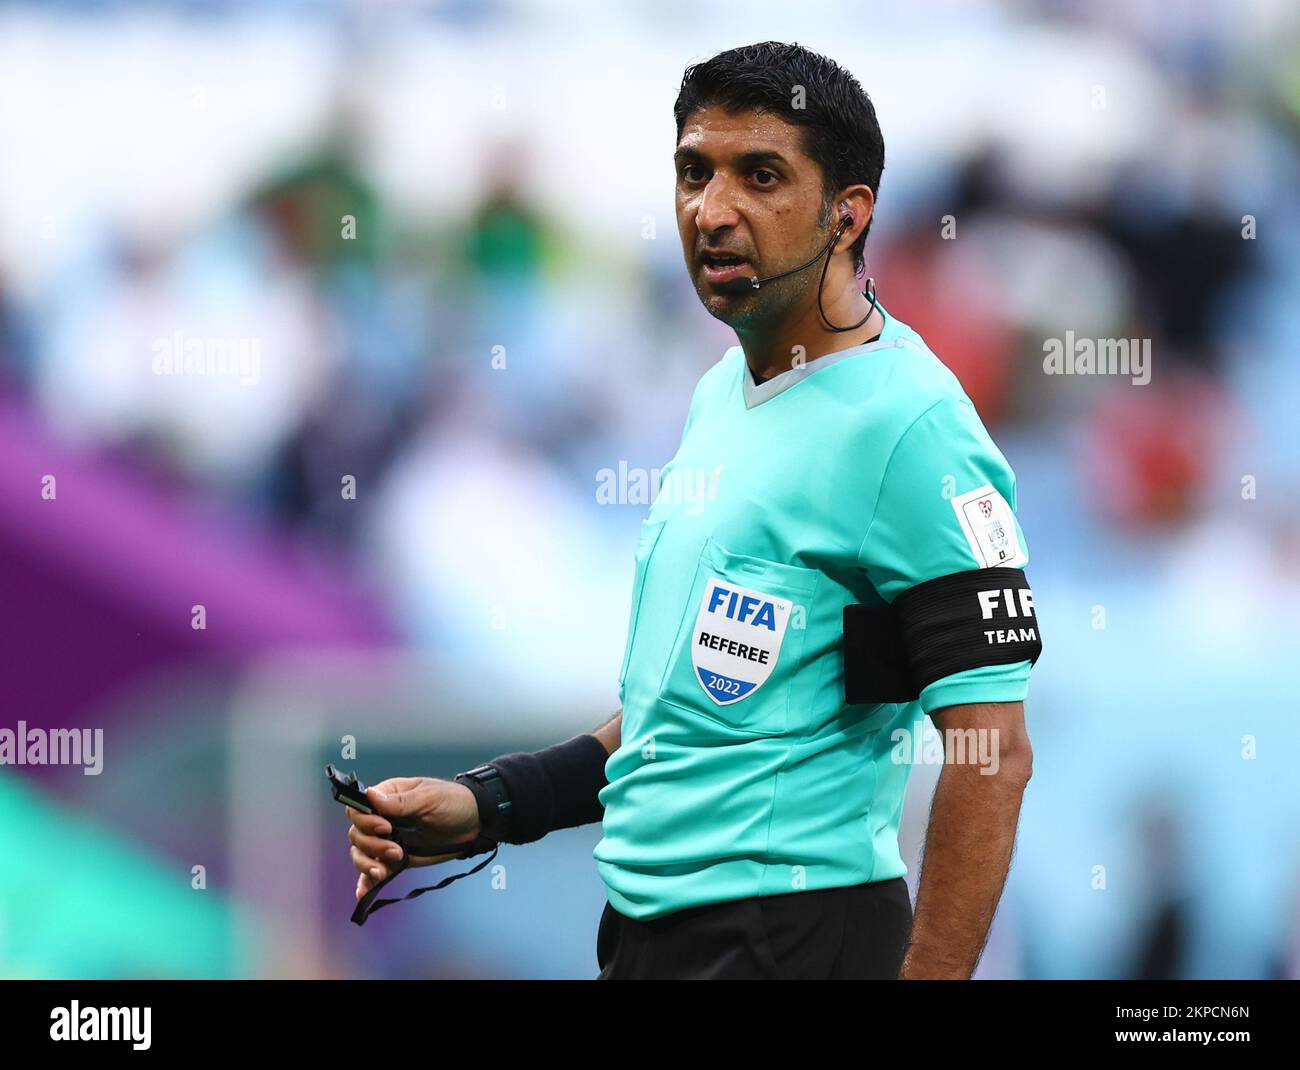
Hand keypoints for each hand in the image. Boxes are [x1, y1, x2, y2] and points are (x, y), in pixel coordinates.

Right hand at [346, 776, 480, 901]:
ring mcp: (387, 840)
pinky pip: (374, 871)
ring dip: (367, 865)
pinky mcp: (396, 859)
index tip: (385, 828)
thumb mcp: (429, 798)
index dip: (365, 820)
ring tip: (384, 872)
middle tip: (396, 851)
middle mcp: (382, 819)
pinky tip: (363, 893)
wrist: (474, 823)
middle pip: (357, 834)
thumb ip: (400, 802)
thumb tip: (370, 795)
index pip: (358, 809)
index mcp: (387, 797)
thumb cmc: (453, 801)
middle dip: (371, 846)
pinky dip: (366, 882)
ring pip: (361, 854)